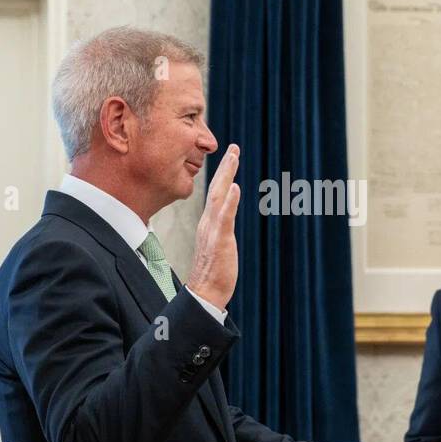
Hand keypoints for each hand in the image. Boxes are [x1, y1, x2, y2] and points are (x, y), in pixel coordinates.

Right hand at [185, 144, 239, 308]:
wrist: (205, 293)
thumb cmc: (213, 273)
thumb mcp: (217, 246)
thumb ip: (220, 231)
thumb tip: (224, 223)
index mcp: (209, 223)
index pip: (216, 193)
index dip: (224, 174)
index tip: (231, 156)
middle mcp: (209, 223)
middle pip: (216, 189)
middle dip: (227, 167)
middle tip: (234, 148)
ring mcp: (213, 230)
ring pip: (219, 197)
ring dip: (227, 176)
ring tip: (234, 157)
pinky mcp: (219, 241)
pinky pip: (225, 218)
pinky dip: (230, 201)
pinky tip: (235, 187)